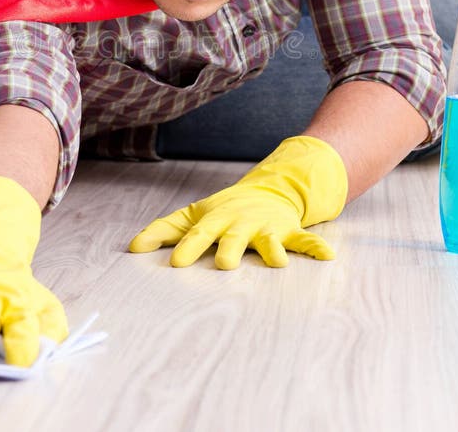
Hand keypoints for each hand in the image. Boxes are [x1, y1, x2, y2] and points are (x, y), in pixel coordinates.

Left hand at [129, 135, 347, 268]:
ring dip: (272, 249)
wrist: (266, 191)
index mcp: (215, 219)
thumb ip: (164, 230)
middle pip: (232, 236)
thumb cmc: (222, 210)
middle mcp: (240, 222)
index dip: (187, 246)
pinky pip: (303, 240)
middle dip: (228, 248)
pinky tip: (326, 256)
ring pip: (268, 239)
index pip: (198, 232)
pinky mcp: (287, 231)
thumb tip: (131, 247)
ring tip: (276, 262)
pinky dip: (315, 248)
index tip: (175, 263)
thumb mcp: (193, 215)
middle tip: (223, 264)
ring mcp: (265, 227)